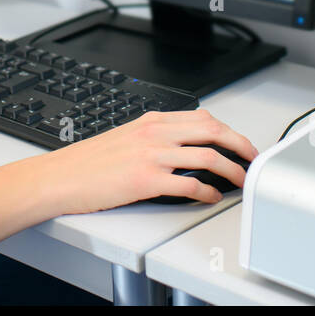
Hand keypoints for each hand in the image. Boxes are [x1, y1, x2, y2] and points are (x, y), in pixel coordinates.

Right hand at [39, 109, 258, 213]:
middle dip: (241, 145)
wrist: (62, 176)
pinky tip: (211, 197)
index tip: (240, 144)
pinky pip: (189, 184)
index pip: (203, 118)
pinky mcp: (146, 180)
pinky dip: (207, 192)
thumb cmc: (89, 161)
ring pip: (207, 155)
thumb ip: (155, 137)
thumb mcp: (126, 136)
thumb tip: (184, 146)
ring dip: (231, 170)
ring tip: (240, 182)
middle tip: (253, 160)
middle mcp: (154, 133)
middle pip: (213, 130)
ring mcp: (151, 155)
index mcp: (152, 121)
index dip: (229, 131)